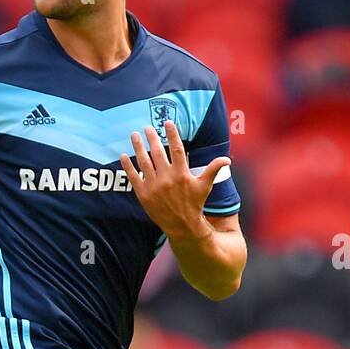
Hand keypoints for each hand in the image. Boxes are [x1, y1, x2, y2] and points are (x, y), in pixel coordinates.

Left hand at [119, 122, 230, 238]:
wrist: (181, 225)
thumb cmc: (194, 204)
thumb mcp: (204, 186)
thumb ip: (213, 170)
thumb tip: (227, 159)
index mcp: (181, 174)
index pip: (177, 149)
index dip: (172, 134)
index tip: (167, 123)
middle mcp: (166, 178)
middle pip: (158, 152)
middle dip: (152, 138)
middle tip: (147, 127)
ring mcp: (153, 186)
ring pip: (144, 162)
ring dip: (138, 147)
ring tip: (134, 135)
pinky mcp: (143, 194)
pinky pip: (133, 177)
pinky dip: (127, 166)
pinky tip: (123, 155)